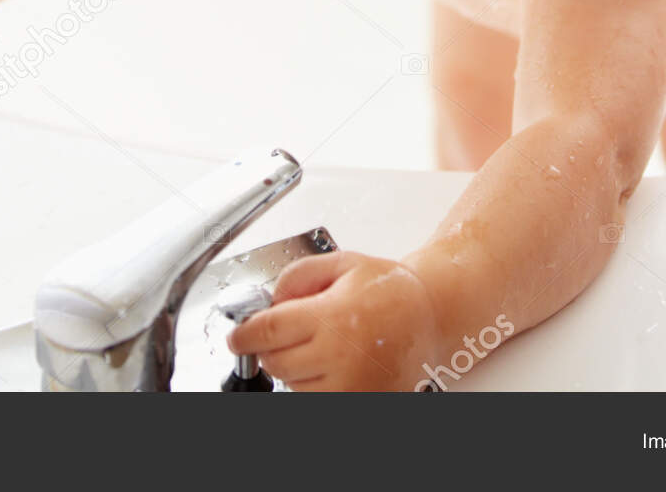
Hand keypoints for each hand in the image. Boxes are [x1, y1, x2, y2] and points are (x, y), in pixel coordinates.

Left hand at [226, 251, 444, 391]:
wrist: (429, 316)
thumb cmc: (387, 289)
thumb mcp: (340, 264)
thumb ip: (297, 275)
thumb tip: (269, 301)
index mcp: (332, 316)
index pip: (268, 332)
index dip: (244, 335)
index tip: (236, 337)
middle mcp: (339, 355)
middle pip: (276, 362)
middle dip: (270, 348)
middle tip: (283, 334)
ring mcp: (350, 385)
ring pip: (294, 385)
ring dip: (293, 367)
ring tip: (321, 344)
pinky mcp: (360, 401)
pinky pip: (316, 400)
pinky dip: (314, 384)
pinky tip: (330, 362)